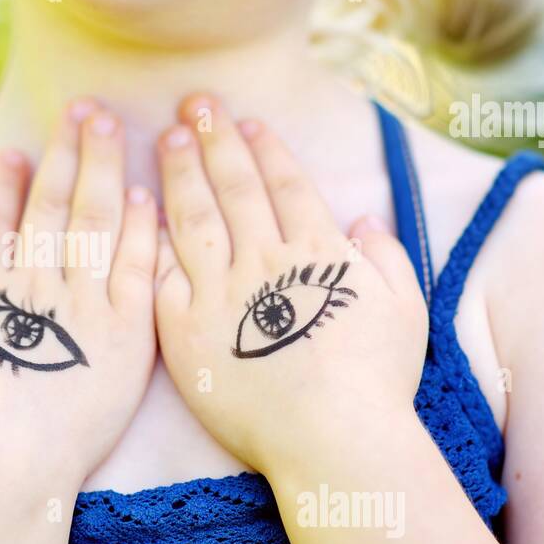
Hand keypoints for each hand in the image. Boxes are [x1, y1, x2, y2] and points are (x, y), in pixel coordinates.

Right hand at [0, 101, 158, 493]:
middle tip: (84, 106)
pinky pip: (135, 268)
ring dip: (104, 167)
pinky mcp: (126, 334)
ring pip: (95, 220)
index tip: (16, 150)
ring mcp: (82, 306)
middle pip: (51, 203)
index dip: (3, 182)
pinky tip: (144, 195)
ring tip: (113, 124)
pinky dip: (140, 230)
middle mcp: (32, 284)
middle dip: (67, 150)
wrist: (3, 469)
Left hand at [153, 94, 427, 473]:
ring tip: (169, 137)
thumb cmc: (376, 383)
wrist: (332, 440)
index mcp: (317, 253)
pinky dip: (151, 238)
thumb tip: (362, 222)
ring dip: (181, 173)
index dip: (265, 149)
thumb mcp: (403, 310)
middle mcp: (264, 261)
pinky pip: (162, 274)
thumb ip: (383, 258)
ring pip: (193, 218)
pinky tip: (139, 209)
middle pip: (234, 187)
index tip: (248, 121)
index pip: (285, 185)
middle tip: (196, 102)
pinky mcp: (184, 329)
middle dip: (215, 139)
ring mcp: (221, 293)